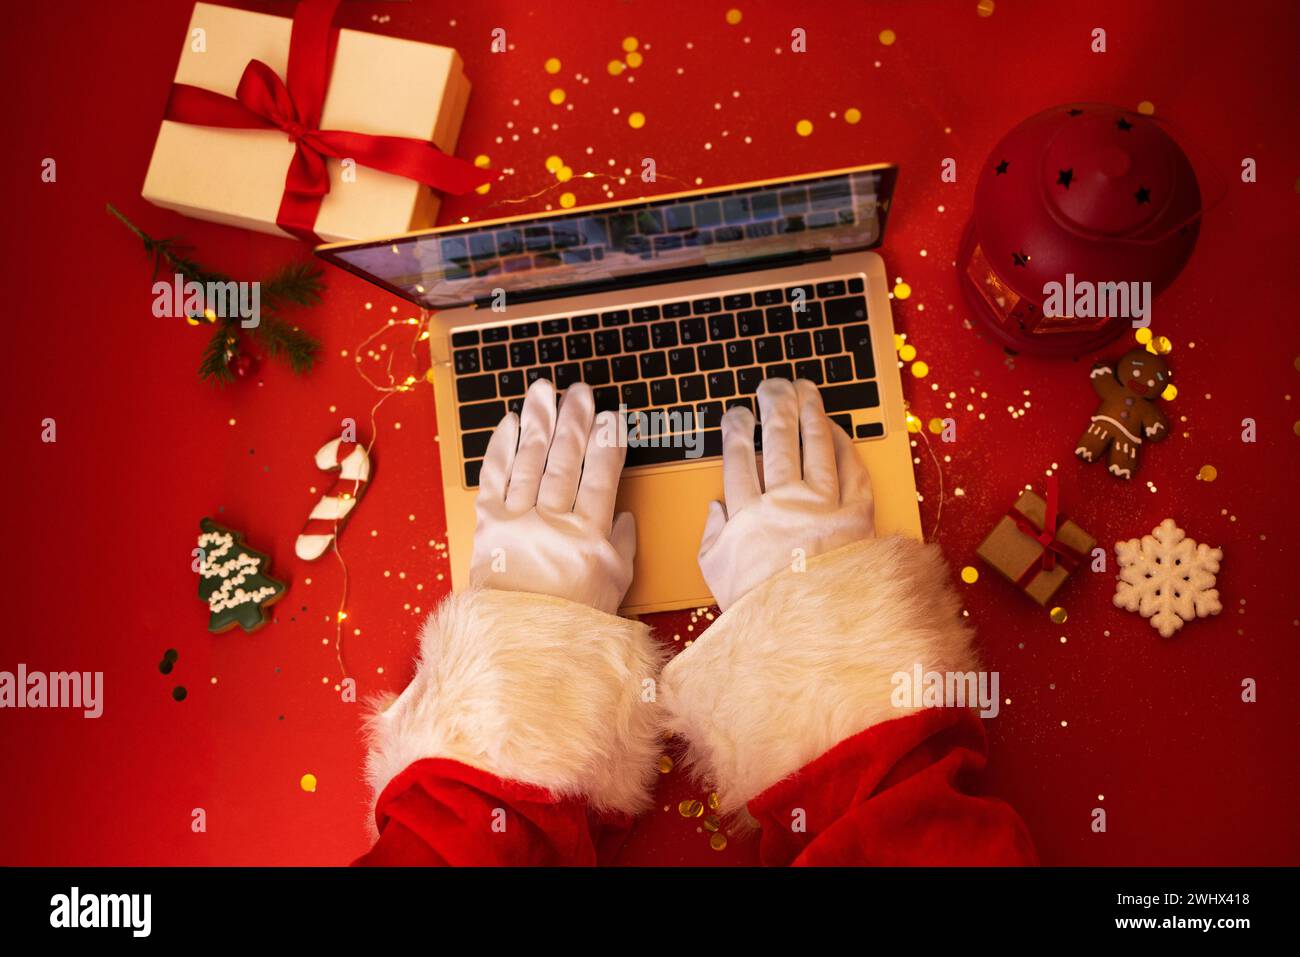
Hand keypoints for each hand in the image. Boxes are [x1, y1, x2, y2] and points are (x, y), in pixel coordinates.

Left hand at [470, 379, 635, 613]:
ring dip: (539, 422)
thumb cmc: (573, 620)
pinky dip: (501, 447)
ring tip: (545, 391)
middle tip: (581, 392)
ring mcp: (516, 522)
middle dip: (575, 421)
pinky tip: (510, 422)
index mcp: (587, 538)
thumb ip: (621, 543)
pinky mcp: (487, 526)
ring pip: (529, 461)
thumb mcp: (614, 584)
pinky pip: (493, 478)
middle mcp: (551, 524)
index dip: (607, 444)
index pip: (600, 477)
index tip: (612, 417)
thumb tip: (619, 512)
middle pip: (565, 461)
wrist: (521, 644)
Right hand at [699, 379, 874, 610]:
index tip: (736, 414)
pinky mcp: (857, 519)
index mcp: (748, 516)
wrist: (809, 636)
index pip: (739, 460)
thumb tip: (715, 508)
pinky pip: (853, 474)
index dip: (737, 430)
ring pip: (815, 447)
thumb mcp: (717, 576)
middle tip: (772, 386)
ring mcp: (823, 508)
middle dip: (774, 406)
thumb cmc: (760, 611)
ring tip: (806, 390)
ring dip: (810, 413)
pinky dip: (845, 449)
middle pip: (777, 442)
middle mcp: (785, 504)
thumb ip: (712, 536)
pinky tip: (838, 431)